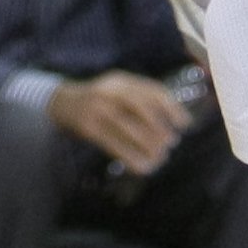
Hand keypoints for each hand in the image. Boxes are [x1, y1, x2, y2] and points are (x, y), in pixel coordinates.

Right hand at [49, 71, 186, 172]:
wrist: (63, 103)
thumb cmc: (99, 100)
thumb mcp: (117, 91)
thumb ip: (139, 99)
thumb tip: (170, 120)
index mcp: (121, 80)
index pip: (151, 90)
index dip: (171, 107)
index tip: (185, 123)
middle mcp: (110, 91)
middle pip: (141, 108)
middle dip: (159, 127)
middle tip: (171, 143)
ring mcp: (98, 109)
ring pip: (129, 128)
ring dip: (148, 145)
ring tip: (161, 157)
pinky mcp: (90, 128)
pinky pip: (115, 145)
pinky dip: (132, 158)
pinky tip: (143, 167)